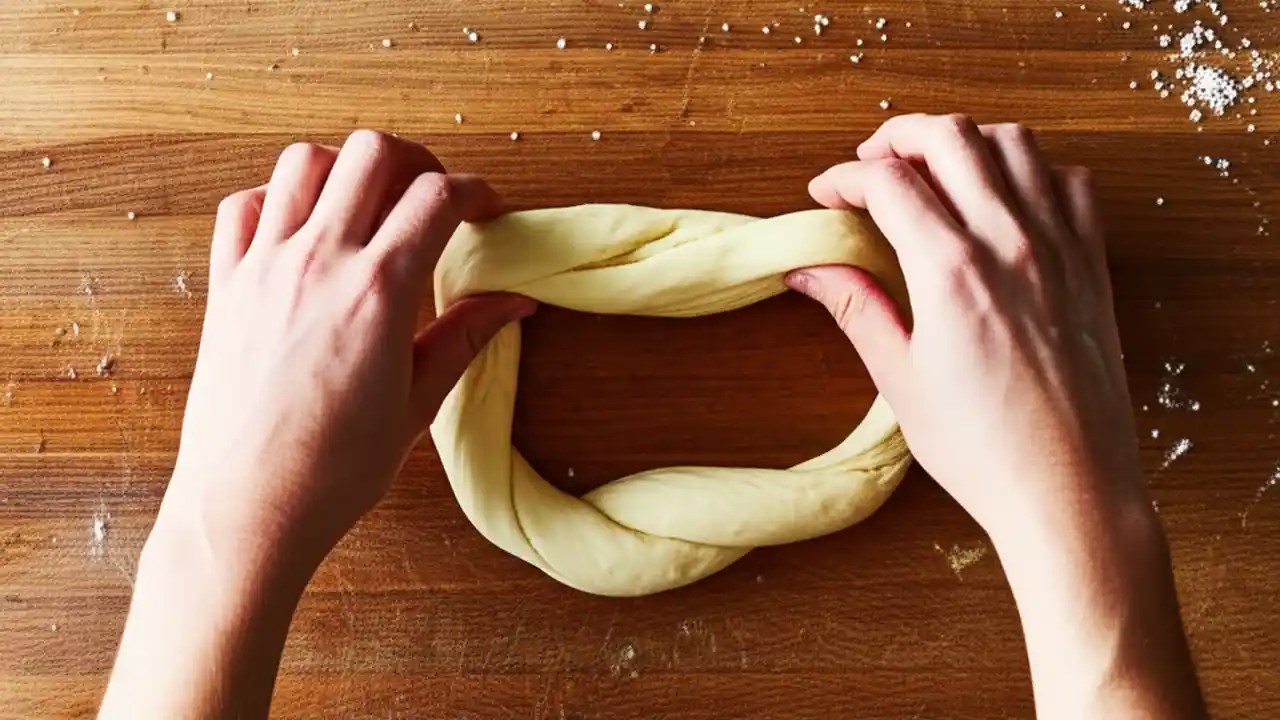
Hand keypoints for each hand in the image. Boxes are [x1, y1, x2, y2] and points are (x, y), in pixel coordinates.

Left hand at [168, 131, 534, 575]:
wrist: (248, 506)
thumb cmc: (335, 469)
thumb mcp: (418, 403)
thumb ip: (466, 337)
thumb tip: (514, 301)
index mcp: (378, 292)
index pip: (437, 197)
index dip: (475, 190)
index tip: (487, 208)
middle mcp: (319, 262)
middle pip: (373, 154)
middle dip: (417, 160)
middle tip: (434, 193)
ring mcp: (265, 266)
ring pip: (305, 162)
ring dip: (347, 168)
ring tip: (370, 202)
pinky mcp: (227, 284)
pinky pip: (245, 204)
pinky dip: (279, 197)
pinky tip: (304, 228)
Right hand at [787, 113, 1138, 543]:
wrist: (1069, 489)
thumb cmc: (982, 448)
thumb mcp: (900, 379)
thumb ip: (856, 308)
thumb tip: (808, 270)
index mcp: (952, 271)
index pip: (890, 183)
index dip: (847, 177)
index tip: (827, 192)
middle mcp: (1011, 242)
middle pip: (950, 138)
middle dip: (898, 136)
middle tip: (871, 163)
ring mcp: (1061, 247)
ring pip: (1013, 143)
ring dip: (964, 142)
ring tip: (933, 169)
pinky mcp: (1092, 263)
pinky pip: (1068, 179)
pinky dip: (1030, 168)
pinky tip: (1004, 197)